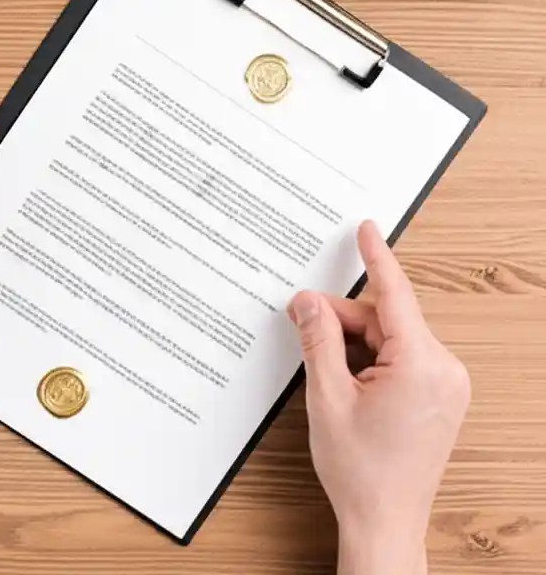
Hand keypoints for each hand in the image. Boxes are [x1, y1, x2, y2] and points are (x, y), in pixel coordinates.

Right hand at [289, 221, 469, 574]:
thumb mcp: (327, 396)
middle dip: (343, 320)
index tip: (367, 230)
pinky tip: (345, 379)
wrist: (384, 518)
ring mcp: (447, 385)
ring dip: (355, 344)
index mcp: (422, 364)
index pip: (395, 295)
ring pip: (392, 340)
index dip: (376, 258)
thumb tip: (308, 302)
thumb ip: (318, 339)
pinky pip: (403, 359)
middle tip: (301, 324)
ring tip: (326, 373)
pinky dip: (370, 360)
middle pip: (387, 320)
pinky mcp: (441, 397)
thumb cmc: (360, 469)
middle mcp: (445, 370)